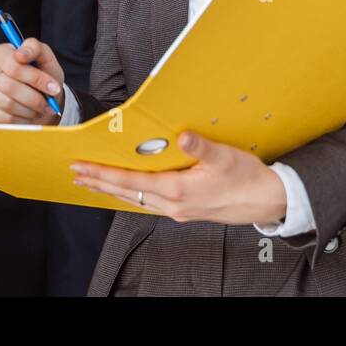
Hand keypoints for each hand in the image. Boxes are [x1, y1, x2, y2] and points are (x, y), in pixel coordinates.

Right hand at [0, 37, 65, 125]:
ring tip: (41, 107)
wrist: (40, 94)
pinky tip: (30, 114)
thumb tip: (20, 54)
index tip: (54, 87)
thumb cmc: (41, 72)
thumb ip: (35, 48)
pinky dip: (23, 119)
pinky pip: (5, 118)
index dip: (36, 78)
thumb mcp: (44, 57)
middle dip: (35, 98)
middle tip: (50, 103)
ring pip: (8, 104)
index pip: (14, 67)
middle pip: (10, 87)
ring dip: (30, 109)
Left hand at [71, 131, 287, 224]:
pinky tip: (128, 190)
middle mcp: (173, 204)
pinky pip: (149, 203)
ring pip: (136, 200)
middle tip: (76, 173)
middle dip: (100, 183)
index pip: (130, 182)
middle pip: (126, 194)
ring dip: (113, 190)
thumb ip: (201, 145)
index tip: (83, 167)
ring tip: (94, 181)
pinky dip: (132, 194)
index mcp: (178, 191)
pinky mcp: (185, 209)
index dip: (104, 174)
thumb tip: (181, 136)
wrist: (268, 201)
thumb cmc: (248, 178)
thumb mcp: (225, 156)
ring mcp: (178, 210)